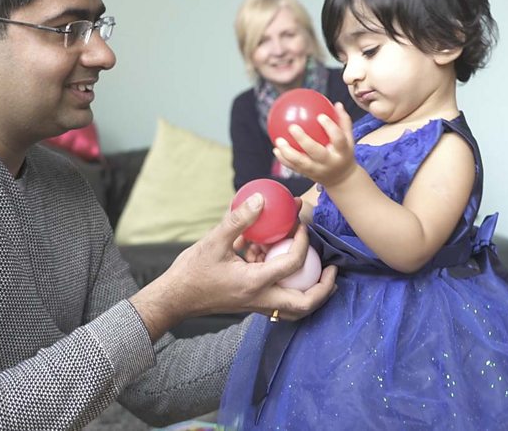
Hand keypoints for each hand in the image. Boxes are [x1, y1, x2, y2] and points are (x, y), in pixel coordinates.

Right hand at [131, 193, 336, 339]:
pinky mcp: (252, 304)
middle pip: (305, 304)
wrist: (175, 299)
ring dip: (311, 293)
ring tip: (319, 272)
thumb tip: (260, 198)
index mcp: (254, 283)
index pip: (291, 263)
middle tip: (332, 269)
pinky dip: (288, 286)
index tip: (301, 225)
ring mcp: (257, 305)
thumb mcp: (215, 241)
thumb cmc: (192, 271)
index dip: (302, 241)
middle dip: (324, 288)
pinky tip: (279, 263)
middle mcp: (261, 299)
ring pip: (295, 309)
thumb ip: (239, 220)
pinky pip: (280, 301)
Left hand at [272, 102, 358, 187]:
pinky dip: (284, 159)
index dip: (330, 128)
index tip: (320, 116)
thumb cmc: (343, 152)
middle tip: (292, 127)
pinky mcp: (308, 175)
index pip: (338, 139)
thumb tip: (336, 104)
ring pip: (301, 162)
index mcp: (342, 152)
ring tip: (278, 141)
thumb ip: (343, 121)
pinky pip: (294, 167)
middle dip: (303, 140)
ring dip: (288, 152)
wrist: (341, 178)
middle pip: (316, 152)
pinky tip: (276, 150)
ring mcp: (318, 170)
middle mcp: (329, 162)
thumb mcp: (348, 139)